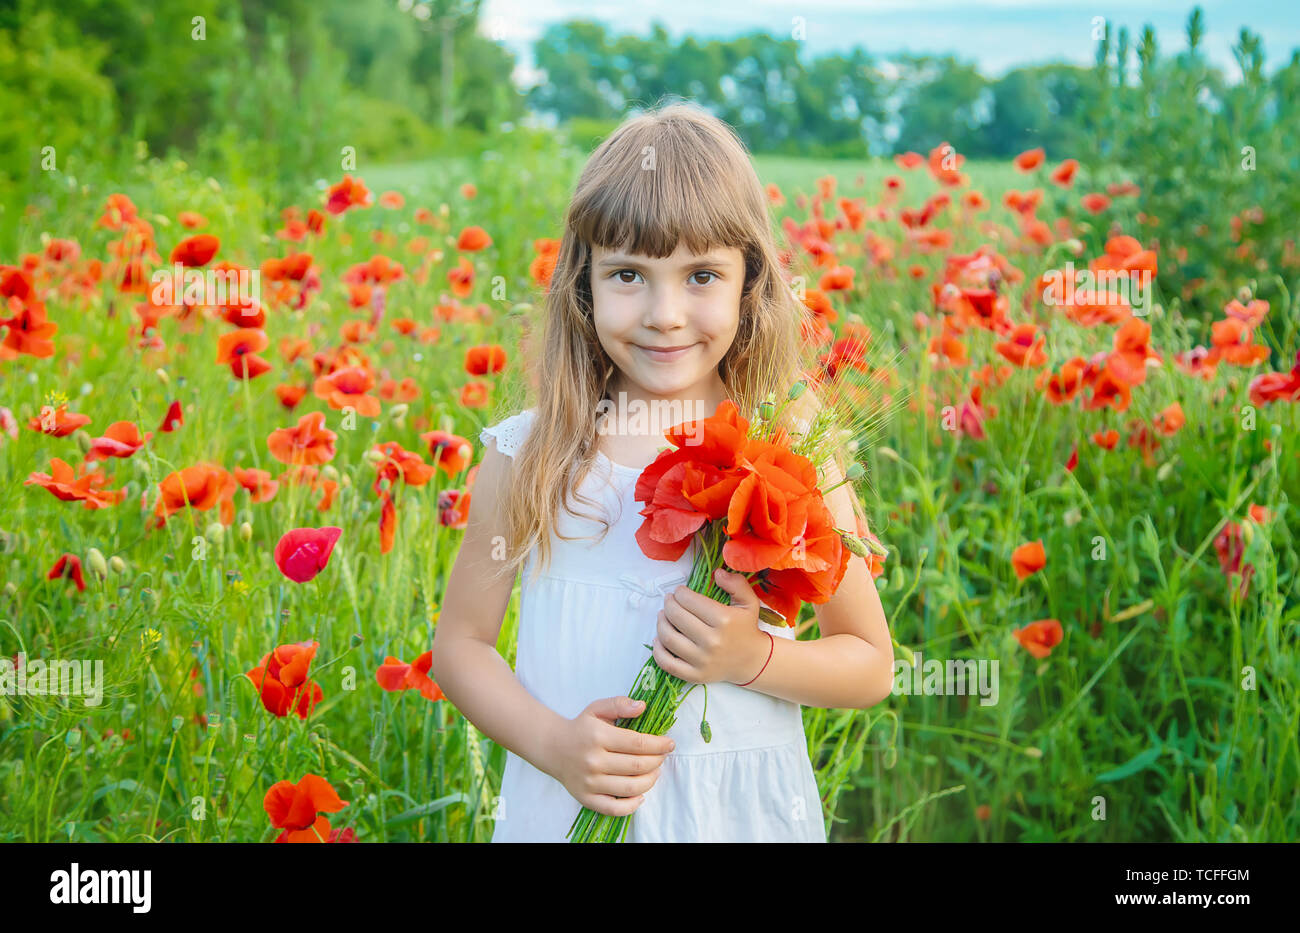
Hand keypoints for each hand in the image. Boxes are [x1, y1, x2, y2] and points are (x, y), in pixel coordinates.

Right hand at [546, 696, 675, 817]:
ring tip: (655, 771)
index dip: (659, 744)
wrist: (553, 747)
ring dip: (650, 780)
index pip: (638, 743)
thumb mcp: (597, 708)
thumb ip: (619, 704)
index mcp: (598, 736)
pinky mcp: (586, 798)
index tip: (670, 743)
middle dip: (658, 761)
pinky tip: (641, 795)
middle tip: (663, 756)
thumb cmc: (581, 727)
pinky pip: (615, 808)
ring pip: (631, 787)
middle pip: (638, 765)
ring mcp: (589, 782)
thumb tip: (642, 706)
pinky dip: (632, 805)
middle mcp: (593, 761)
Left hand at [652, 568, 768, 685]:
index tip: (680, 591)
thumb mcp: (748, 602)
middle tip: (669, 600)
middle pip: (676, 617)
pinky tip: (659, 638)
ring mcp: (702, 660)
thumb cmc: (747, 628)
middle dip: (669, 604)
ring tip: (663, 615)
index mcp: (724, 620)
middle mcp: (712, 641)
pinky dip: (658, 650)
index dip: (680, 593)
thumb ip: (736, 583)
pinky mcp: (695, 676)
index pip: (690, 601)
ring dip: (660, 622)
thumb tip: (717, 573)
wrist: (753, 661)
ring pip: (668, 638)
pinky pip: (667, 663)